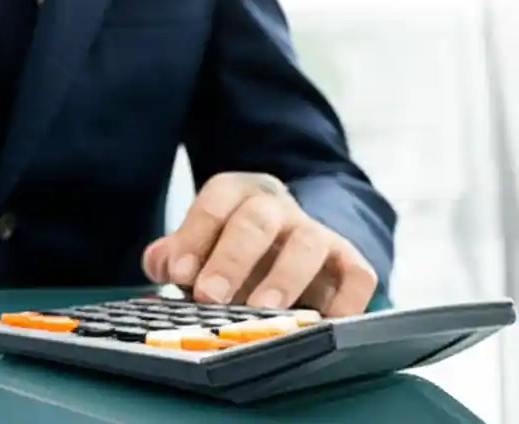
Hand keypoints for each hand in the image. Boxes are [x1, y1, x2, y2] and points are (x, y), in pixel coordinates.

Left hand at [141, 172, 378, 316]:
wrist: (288, 239)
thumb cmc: (232, 246)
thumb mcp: (200, 244)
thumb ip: (174, 254)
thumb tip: (161, 264)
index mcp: (236, 195)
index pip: (214, 203)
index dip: (194, 236)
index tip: (179, 273)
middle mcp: (277, 208)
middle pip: (257, 219)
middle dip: (231, 258)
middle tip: (210, 296)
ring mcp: (316, 233)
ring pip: (308, 242)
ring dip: (284, 276)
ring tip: (262, 309)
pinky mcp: (349, 261)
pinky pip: (358, 275)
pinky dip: (346, 300)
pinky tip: (321, 324)